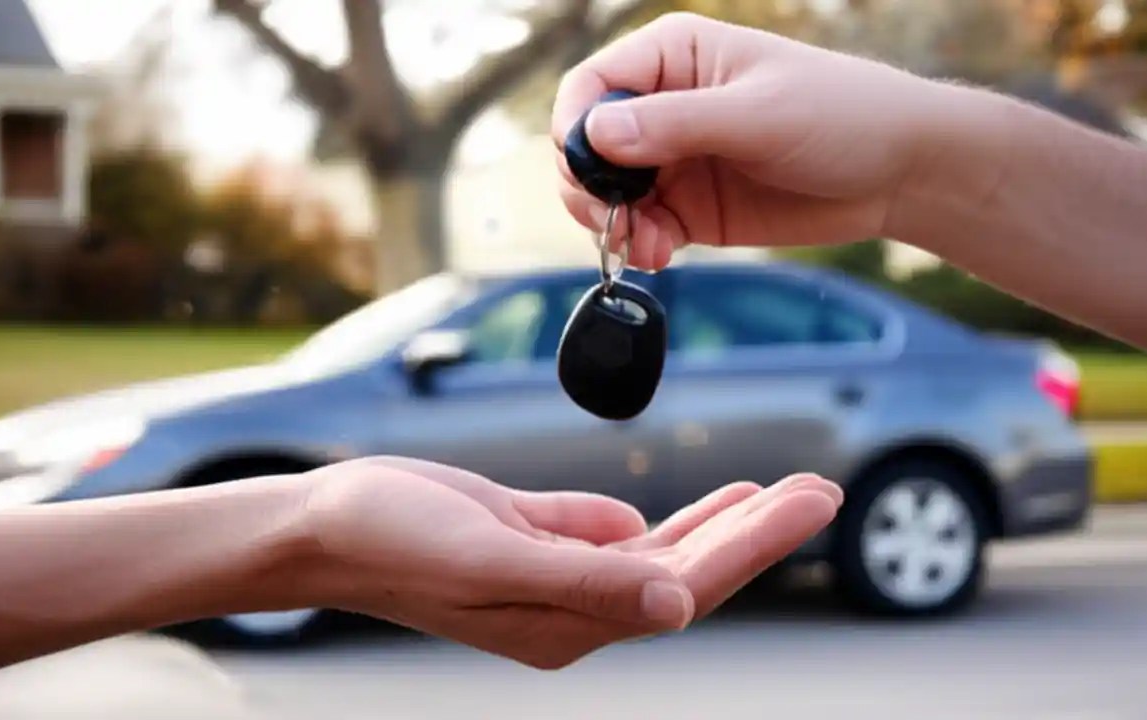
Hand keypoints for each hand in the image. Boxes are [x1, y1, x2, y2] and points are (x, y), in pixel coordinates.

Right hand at [292, 456, 840, 668]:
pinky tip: (705, 506)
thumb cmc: (394, 540)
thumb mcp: (490, 556)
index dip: (756, 544)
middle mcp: (573, 606)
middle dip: (758, 532)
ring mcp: (556, 575)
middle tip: (822, 489)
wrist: (324, 524)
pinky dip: (669, 517)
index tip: (814, 501)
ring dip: (723, 522)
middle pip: (688, 569)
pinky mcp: (536, 543)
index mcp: (569, 621)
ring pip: (662, 552)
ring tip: (781, 492)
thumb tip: (681, 600)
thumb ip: (585, 575)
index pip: (687, 584)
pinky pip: (619, 533)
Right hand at [552, 12, 968, 269]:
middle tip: (612, 221)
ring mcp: (675, 158)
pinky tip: (659, 255)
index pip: (590, 88)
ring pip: (608, 195)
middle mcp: (664, 105)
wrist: (900, 172)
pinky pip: (642, 227)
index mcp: (672, 57)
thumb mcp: (757, 115)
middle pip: (586, 147)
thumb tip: (595, 135)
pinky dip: (639, 245)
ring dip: (614, 225)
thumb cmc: (841, 116)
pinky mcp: (690, 206)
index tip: (591, 174)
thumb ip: (674, 124)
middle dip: (589, 188)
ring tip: (647, 246)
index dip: (575, 130)